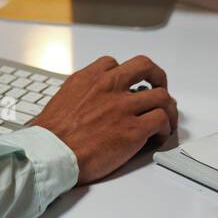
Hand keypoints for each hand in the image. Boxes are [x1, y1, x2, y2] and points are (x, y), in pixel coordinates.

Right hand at [29, 55, 176, 183]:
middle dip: (157, 76)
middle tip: (159, 87)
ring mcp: (124, 107)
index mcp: (87, 79)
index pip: (113, 63)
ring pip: (161, 96)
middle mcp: (108, 87)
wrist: (51, 154)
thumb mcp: (57, 102)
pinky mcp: (134, 130)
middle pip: (145, 66)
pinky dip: (165, 128)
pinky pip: (161, 120)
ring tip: (165, 119)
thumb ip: (73, 97)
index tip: (127, 84)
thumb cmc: (49, 137)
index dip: (124, 74)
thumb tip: (71, 106)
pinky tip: (158, 137)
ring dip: (167, 107)